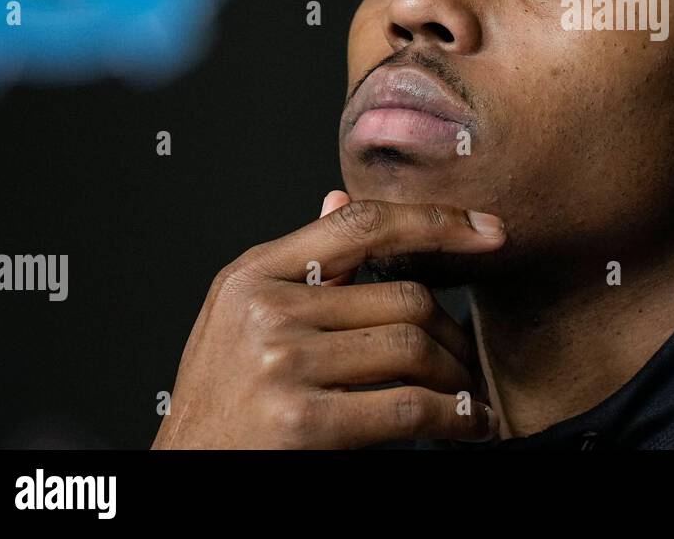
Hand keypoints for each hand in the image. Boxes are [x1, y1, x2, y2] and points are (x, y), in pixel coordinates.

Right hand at [151, 192, 504, 448]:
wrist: (183, 473)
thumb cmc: (221, 401)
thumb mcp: (242, 319)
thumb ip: (303, 268)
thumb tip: (340, 200)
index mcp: (253, 274)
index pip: (362, 223)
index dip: (437, 220)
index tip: (490, 231)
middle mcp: (265, 310)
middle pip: (404, 297)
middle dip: (452, 333)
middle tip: (467, 361)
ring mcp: (281, 363)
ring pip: (413, 347)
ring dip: (457, 377)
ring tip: (467, 396)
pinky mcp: (300, 422)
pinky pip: (407, 407)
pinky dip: (453, 417)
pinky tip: (467, 426)